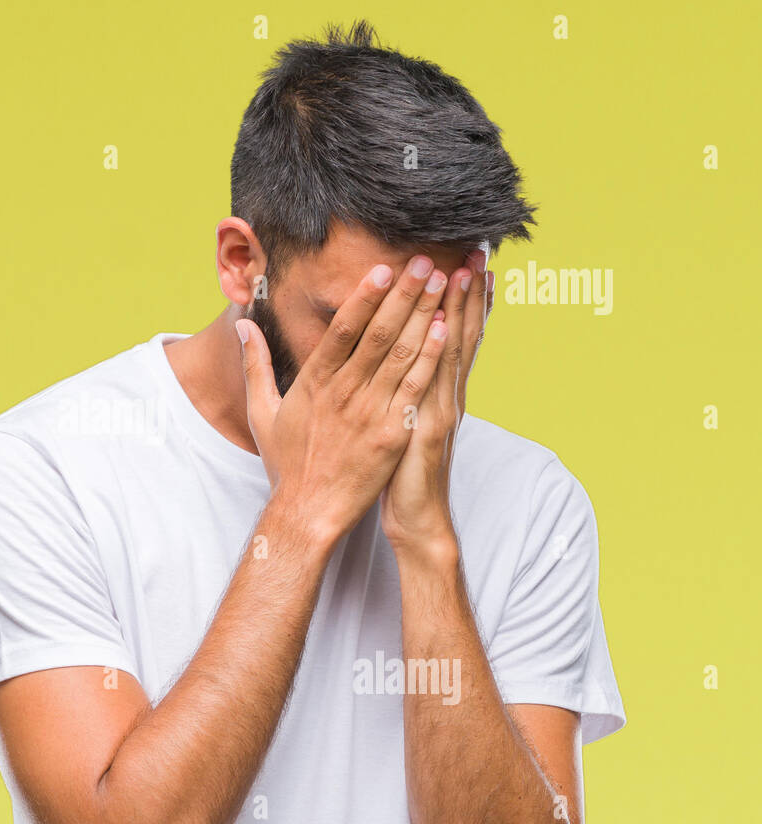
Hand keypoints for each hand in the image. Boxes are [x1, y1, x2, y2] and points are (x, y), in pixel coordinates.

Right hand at [237, 256, 449, 544]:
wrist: (307, 512)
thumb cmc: (286, 464)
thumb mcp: (262, 411)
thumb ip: (256, 364)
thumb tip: (244, 325)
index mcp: (314, 383)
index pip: (342, 330)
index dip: (364, 296)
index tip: (382, 267)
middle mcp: (343, 393)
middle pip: (378, 333)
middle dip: (403, 293)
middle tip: (425, 260)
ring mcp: (370, 413)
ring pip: (402, 353)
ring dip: (424, 314)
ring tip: (443, 283)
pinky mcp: (392, 434)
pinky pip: (416, 388)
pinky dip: (431, 357)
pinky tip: (447, 330)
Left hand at [380, 248, 493, 556]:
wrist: (416, 519)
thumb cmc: (402, 472)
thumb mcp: (405, 421)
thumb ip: (406, 391)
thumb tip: (400, 361)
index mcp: (436, 391)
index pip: (454, 336)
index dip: (463, 301)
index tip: (467, 263)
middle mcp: (445, 395)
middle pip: (461, 334)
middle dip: (468, 293)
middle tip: (477, 251)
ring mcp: (440, 410)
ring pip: (451, 352)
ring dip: (460, 310)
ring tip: (466, 271)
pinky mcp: (426, 429)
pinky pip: (433, 386)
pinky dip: (441, 355)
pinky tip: (446, 327)